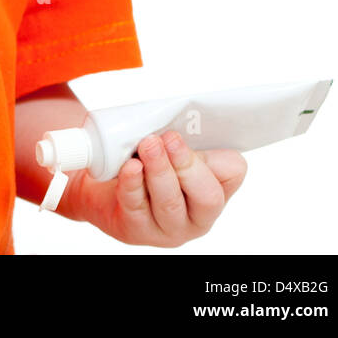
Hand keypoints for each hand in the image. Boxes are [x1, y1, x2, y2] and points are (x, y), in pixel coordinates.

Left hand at [70, 132, 247, 246]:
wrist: (105, 188)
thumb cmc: (146, 161)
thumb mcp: (168, 147)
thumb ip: (178, 133)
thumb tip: (174, 107)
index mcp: (213, 188)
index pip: (232, 172)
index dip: (221, 155)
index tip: (201, 131)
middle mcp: (197, 215)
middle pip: (206, 196)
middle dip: (188, 164)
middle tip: (170, 138)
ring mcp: (168, 227)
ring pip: (170, 203)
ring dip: (159, 170)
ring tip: (148, 145)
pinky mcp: (137, 230)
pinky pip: (136, 206)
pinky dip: (133, 183)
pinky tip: (131, 167)